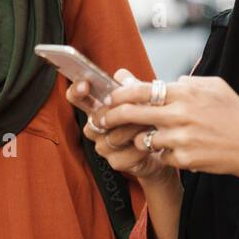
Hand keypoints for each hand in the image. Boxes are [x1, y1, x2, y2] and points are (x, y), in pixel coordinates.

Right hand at [68, 68, 172, 183]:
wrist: (161, 148)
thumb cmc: (146, 121)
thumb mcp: (141, 99)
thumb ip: (130, 86)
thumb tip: (121, 76)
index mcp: (97, 109)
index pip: (77, 98)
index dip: (77, 91)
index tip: (85, 85)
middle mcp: (95, 128)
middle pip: (97, 118)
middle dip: (119, 112)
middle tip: (138, 106)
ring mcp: (103, 146)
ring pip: (114, 136)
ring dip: (134, 129)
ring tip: (151, 122)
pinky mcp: (115, 162)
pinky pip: (126, 153)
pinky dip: (141, 146)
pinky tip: (150, 142)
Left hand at [96, 74, 238, 177]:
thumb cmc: (234, 115)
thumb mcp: (214, 87)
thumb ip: (186, 82)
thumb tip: (164, 80)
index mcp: (185, 93)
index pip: (140, 90)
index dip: (119, 94)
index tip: (110, 97)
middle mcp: (180, 114)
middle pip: (132, 113)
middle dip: (110, 117)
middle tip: (101, 120)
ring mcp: (181, 138)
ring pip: (143, 138)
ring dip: (139, 138)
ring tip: (145, 137)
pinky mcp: (184, 158)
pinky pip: (160, 155)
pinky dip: (162, 153)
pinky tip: (175, 150)